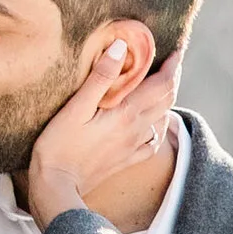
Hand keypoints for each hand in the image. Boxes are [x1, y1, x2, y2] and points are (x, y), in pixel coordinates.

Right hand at [26, 43, 183, 231]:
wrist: (55, 187)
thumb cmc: (59, 145)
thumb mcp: (76, 107)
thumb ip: (101, 77)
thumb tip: (122, 46)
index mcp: (126, 113)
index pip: (161, 85)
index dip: (172, 66)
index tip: (176, 50)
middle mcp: (136, 129)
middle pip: (166, 100)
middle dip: (172, 79)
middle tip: (171, 62)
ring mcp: (133, 147)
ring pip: (162, 118)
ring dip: (166, 100)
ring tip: (162, 86)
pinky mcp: (126, 160)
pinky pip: (153, 142)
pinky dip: (159, 127)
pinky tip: (154, 123)